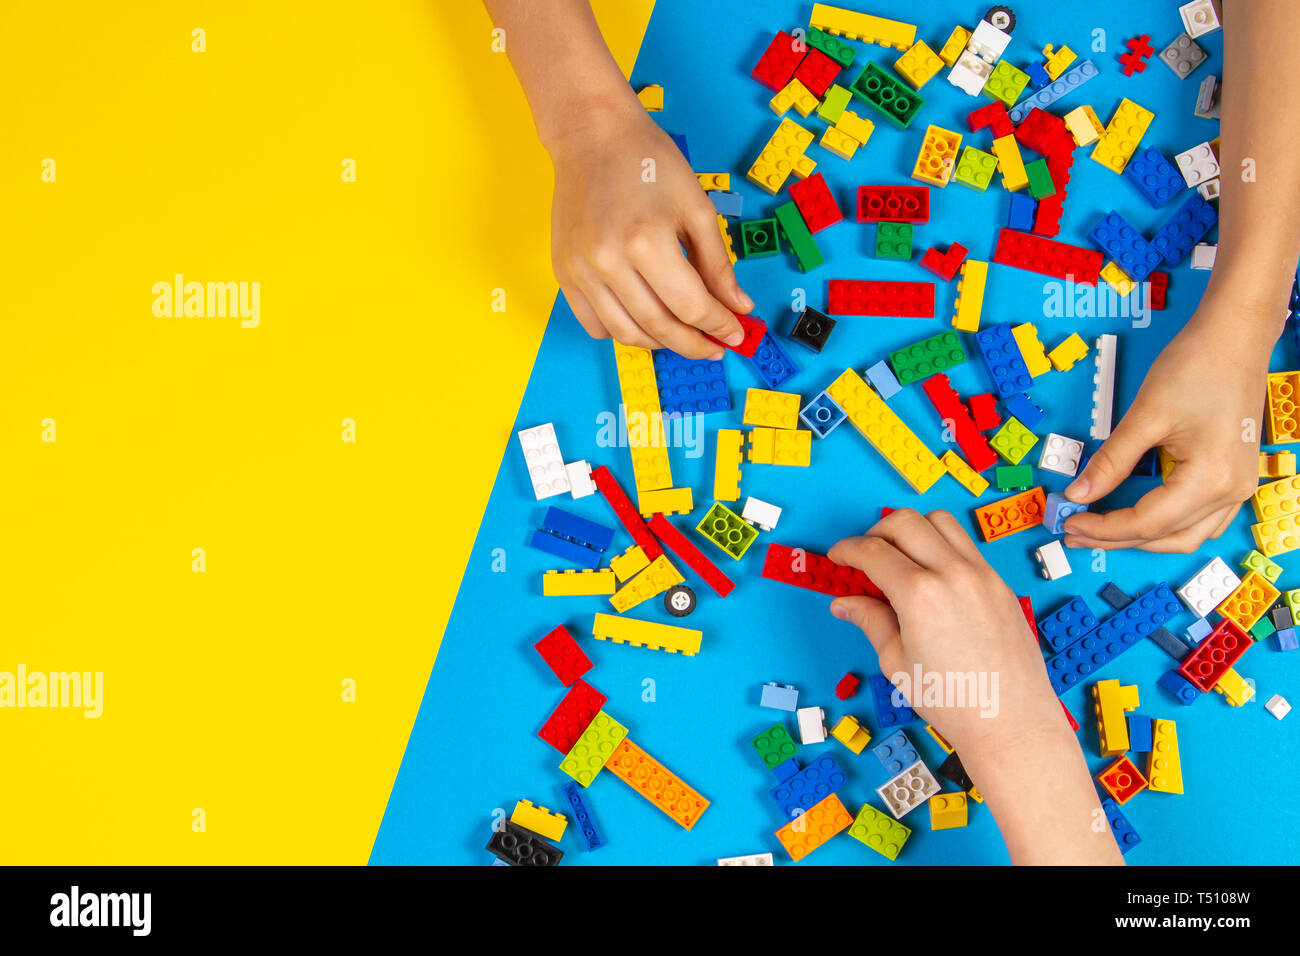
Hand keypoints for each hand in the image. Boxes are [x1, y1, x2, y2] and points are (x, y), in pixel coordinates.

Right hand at [547, 101, 751, 357]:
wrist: (591, 135)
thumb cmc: (645, 161)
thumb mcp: (696, 207)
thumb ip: (718, 264)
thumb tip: (737, 306)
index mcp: (646, 240)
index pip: (690, 306)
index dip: (719, 326)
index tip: (734, 333)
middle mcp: (608, 260)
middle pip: (660, 328)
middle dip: (694, 344)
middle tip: (714, 347)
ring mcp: (581, 270)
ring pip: (626, 333)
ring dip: (660, 344)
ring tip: (682, 336)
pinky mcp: (564, 272)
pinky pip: (595, 324)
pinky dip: (623, 332)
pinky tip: (644, 322)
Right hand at [827, 509, 1065, 757]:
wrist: (1011, 721)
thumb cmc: (952, 701)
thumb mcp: (897, 662)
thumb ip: (870, 621)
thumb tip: (844, 603)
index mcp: (919, 594)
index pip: (873, 551)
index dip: (847, 549)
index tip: (837, 557)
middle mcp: (952, 573)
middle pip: (904, 522)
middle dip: (876, 531)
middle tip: (864, 555)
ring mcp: (981, 574)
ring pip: (939, 520)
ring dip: (912, 528)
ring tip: (899, 555)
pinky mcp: (999, 583)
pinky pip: (965, 544)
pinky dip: (940, 543)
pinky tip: (931, 571)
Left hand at [1062, 308, 1269, 552]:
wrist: (1235, 337)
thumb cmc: (1198, 366)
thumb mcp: (1145, 416)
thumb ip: (1110, 461)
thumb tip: (1078, 492)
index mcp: (1211, 479)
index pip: (1146, 522)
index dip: (1103, 528)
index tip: (1070, 521)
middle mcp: (1231, 491)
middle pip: (1164, 535)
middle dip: (1116, 537)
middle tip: (1074, 530)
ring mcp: (1238, 487)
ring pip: (1184, 535)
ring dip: (1142, 537)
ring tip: (1099, 529)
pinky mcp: (1234, 477)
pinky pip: (1200, 519)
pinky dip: (1166, 526)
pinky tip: (1137, 518)